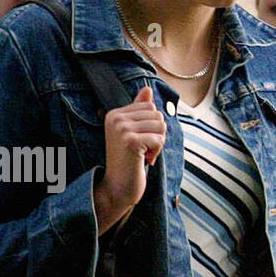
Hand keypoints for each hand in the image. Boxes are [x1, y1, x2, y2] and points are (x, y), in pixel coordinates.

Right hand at [95, 85, 163, 226]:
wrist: (118, 187)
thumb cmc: (129, 161)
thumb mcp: (134, 133)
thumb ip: (139, 110)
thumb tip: (147, 89)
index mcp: (115, 114)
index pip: (150, 106)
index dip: (153, 126)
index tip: (141, 141)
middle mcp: (115, 118)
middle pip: (157, 114)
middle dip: (157, 134)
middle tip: (144, 150)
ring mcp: (122, 129)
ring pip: (160, 125)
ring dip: (158, 143)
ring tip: (143, 154)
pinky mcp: (130, 141)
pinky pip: (159, 139)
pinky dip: (157, 151)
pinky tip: (144, 160)